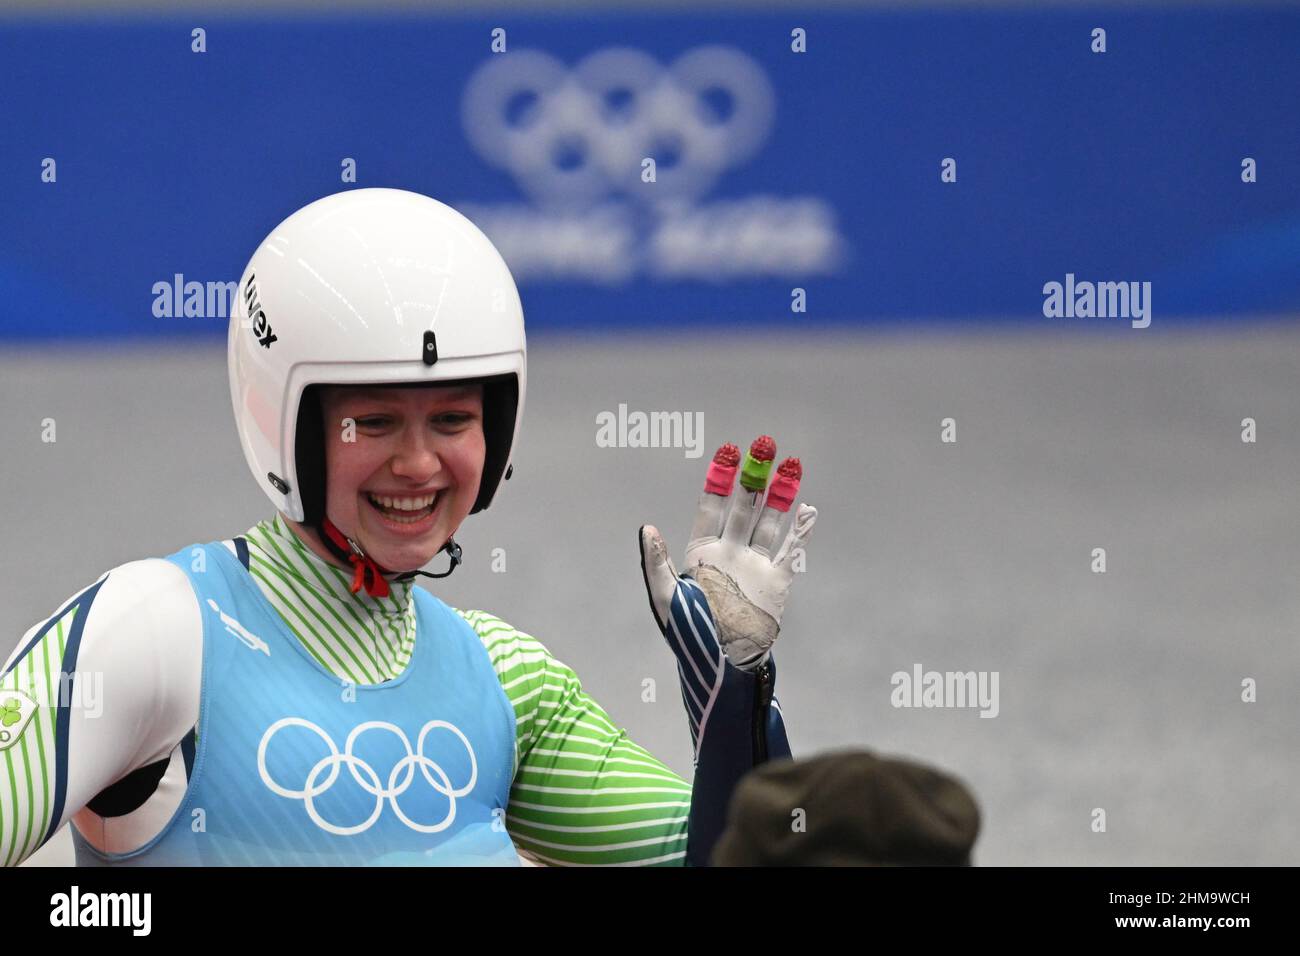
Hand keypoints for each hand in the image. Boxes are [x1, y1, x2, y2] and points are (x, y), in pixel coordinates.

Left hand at [639, 436, 816, 670]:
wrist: (722, 667)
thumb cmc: (687, 635)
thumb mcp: (665, 598)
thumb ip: (656, 563)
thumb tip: (646, 528)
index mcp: (702, 551)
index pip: (712, 506)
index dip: (720, 478)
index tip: (728, 451)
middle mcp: (730, 552)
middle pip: (744, 506)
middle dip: (753, 476)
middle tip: (764, 444)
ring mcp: (754, 565)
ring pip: (770, 521)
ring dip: (780, 495)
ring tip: (792, 465)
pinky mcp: (776, 582)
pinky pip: (790, 551)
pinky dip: (800, 531)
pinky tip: (808, 509)